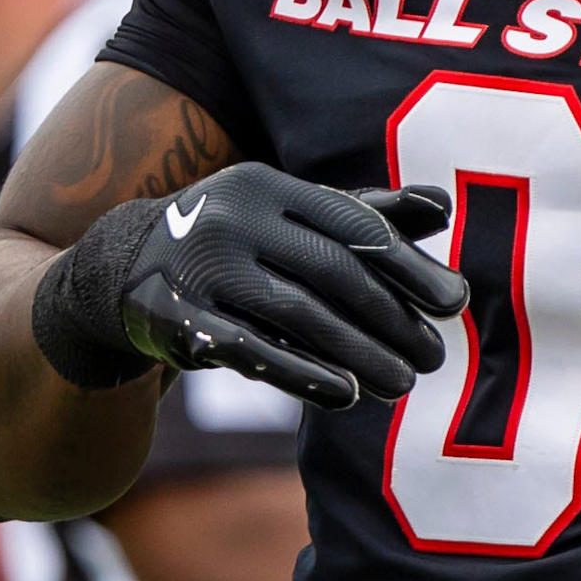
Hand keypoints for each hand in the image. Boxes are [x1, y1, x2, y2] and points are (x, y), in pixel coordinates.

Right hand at [33, 167, 467, 410]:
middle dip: (391, 318)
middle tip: (434, 357)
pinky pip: (249, 350)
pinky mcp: (174, 318)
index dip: (409, 266)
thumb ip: (364, 213)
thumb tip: (443, 208)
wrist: (125, 266)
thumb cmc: (236, 241)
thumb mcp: (289, 217)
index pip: (353, 226)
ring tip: (403, 383)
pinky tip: (346, 394)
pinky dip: (301, 373)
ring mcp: (199, 267)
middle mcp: (231, 218)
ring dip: (359, 353)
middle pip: (331, 272)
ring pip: (297, 315)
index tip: (456, 303)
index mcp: (267, 186)